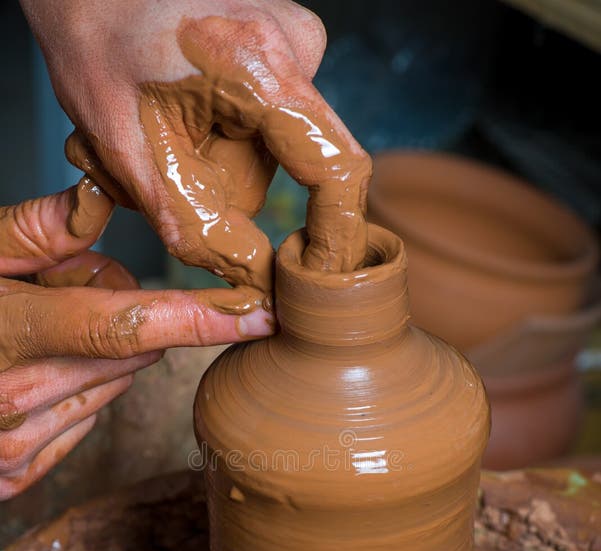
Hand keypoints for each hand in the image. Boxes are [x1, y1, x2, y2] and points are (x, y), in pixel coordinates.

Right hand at [0, 178, 273, 498]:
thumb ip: (32, 236)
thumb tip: (100, 208)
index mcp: (8, 335)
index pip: (129, 324)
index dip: (202, 319)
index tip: (259, 314)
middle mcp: (16, 401)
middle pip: (131, 353)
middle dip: (123, 317)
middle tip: (64, 295)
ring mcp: (13, 449)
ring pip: (114, 390)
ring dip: (99, 359)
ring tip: (37, 337)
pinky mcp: (11, 477)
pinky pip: (85, 426)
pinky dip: (78, 396)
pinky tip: (32, 377)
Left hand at [20, 0, 370, 290]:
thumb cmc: (98, 49)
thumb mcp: (132, 153)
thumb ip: (199, 227)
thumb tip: (259, 282)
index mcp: (259, 67)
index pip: (336, 169)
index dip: (335, 237)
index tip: (320, 280)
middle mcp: (293, 48)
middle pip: (285, 172)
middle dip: (225, 190)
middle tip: (159, 165)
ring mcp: (292, 46)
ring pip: (268, 156)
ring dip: (213, 166)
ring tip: (158, 132)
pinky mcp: (282, 54)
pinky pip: (262, 131)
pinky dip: (217, 143)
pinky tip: (177, 116)